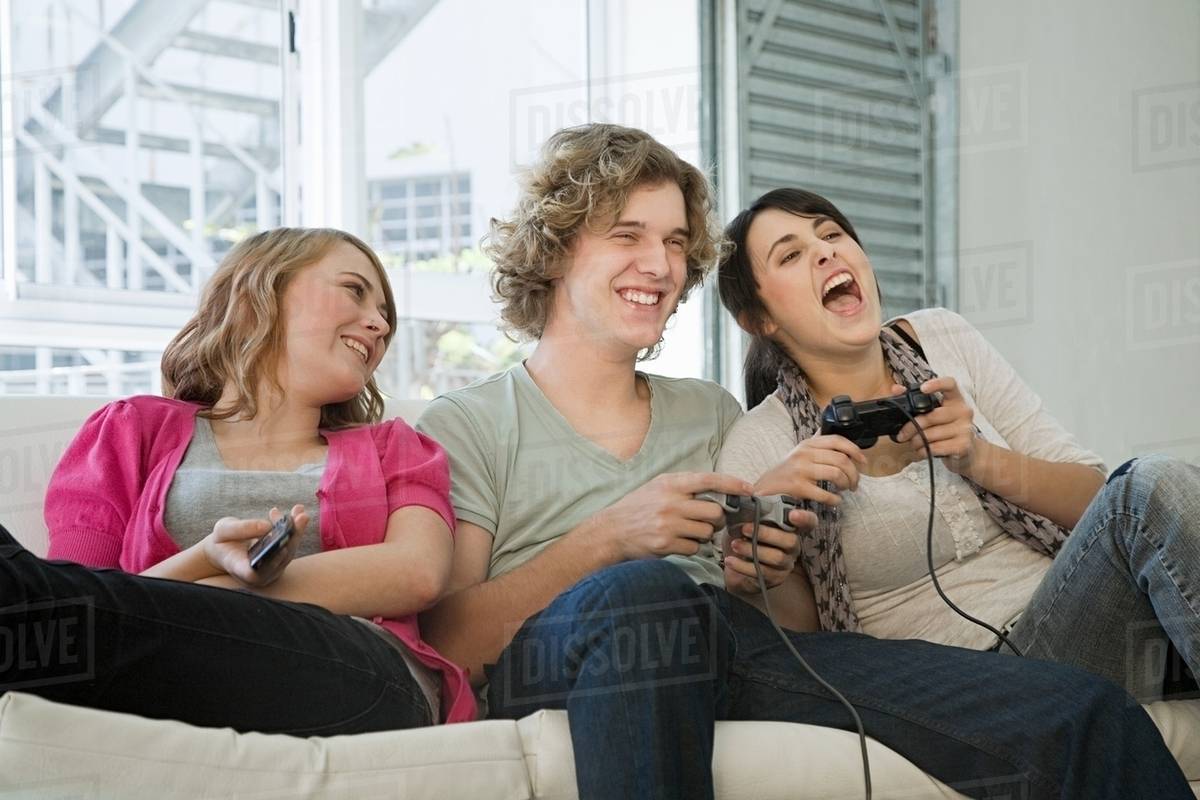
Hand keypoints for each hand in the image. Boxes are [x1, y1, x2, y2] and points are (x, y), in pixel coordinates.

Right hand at [203, 504, 308, 587]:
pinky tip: (297, 513)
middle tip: (300, 518)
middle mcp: (256, 574)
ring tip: (300, 512)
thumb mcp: (223, 530)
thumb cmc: (222, 541)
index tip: (282, 549)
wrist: (226, 550)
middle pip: (279, 560)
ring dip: (297, 531)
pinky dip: (294, 530)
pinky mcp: (279, 564)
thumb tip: (267, 526)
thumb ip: (241, 528)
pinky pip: (289, 547)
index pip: (253, 573)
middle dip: (292, 538)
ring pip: (288, 553)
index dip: (269, 564)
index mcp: (237, 567)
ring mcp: (269, 571)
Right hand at [596, 473, 753, 561]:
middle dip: (718, 518)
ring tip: (690, 532)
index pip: (709, 480)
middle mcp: (671, 502)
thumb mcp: (658, 487)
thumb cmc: (639, 506)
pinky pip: (694, 547)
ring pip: (707, 531)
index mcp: (670, 484)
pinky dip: (692, 547)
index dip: (733, 483)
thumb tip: (718, 489)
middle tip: (711, 520)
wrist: (612, 530)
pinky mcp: (666, 544)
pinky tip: (679, 542)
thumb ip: (684, 486)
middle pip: (714, 511)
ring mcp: (668, 524)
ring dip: (704, 534)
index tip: (748, 489)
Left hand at [721, 506, 815, 595]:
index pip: (809, 522)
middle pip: (790, 540)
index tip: (792, 514)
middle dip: (766, 533)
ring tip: (734, 544)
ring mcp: (785, 563)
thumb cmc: (743, 535)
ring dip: (752, 550)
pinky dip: (742, 566)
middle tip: (745, 528)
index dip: (804, 518)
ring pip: (776, 557)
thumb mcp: (746, 519)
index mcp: (790, 527)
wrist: (733, 562)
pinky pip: (762, 572)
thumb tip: (753, 496)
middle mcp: (792, 545)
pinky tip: (730, 560)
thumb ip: (753, 508)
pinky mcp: (775, 578)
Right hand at [752, 434, 867, 506]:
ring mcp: (800, 469)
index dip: (854, 450)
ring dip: (846, 484)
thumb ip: (817, 446)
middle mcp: (804, 453)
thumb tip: (837, 439)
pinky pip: (825, 493)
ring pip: (836, 474)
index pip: (837, 440)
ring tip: (844, 490)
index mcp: (807, 444)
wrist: (764, 489)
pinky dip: (835, 499)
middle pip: (841, 459)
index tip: (863, 461)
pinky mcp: (798, 486)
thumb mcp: (800, 453)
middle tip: (854, 484)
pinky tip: (834, 500)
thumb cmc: (785, 473)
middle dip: (854, 474)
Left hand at [894, 378, 978, 473]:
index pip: (950, 384)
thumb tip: (896, 389)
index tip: (923, 388)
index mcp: (956, 399)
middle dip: (911, 427)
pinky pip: (934, 448)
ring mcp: (965, 428)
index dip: (937, 384)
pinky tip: (922, 451)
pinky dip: (923, 451)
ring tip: (914, 443)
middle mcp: (963, 411)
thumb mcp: (935, 413)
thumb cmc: (947, 428)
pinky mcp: (962, 445)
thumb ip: (915, 401)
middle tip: (902, 435)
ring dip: (916, 441)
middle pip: (930, 416)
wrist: (968, 450)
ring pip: (930, 434)